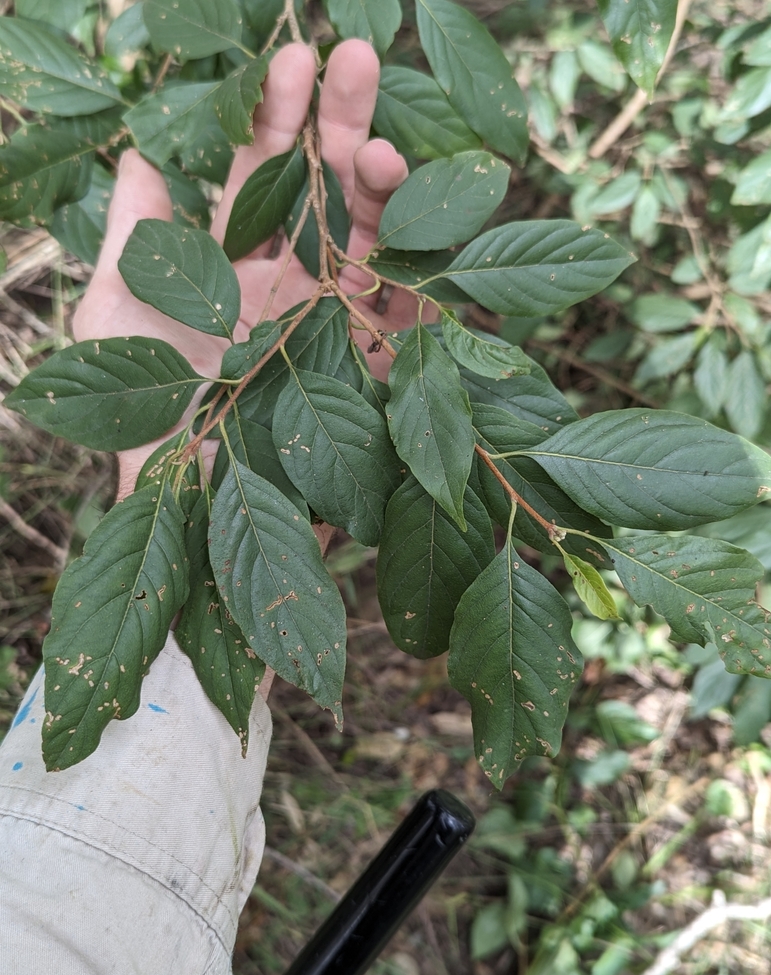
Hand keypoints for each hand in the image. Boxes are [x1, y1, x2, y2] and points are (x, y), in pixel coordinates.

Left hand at [72, 40, 416, 496]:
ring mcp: (335, 328)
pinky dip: (415, 290)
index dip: (278, 116)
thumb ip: (134, 233)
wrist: (186, 513)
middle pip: (329, 193)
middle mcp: (293, 285)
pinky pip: (407, 327)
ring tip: (383, 153)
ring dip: (384, 196)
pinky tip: (412, 255)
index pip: (265, 172)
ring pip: (376, 246)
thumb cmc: (138, 419)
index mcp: (237, 262)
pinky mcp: (369, 376)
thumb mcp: (116, 314)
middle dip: (343, 125)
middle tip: (360, 57)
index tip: (294, 58)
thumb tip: (136, 148)